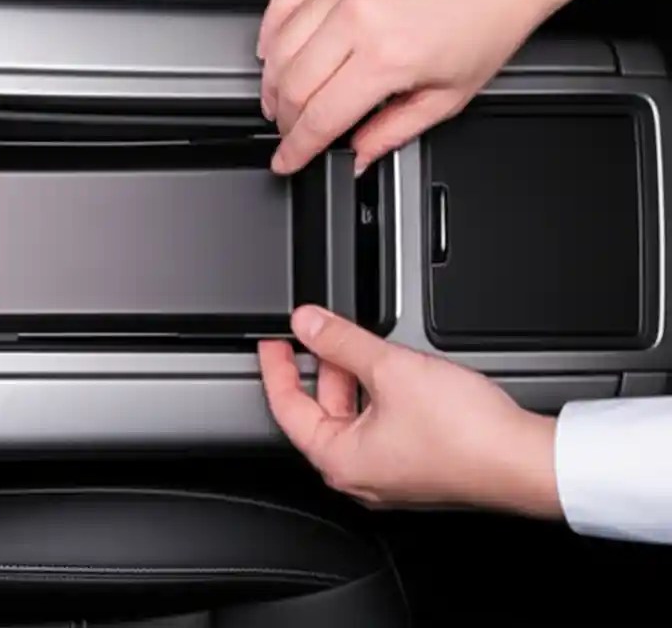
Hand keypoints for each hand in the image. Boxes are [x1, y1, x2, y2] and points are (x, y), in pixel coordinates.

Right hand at [258, 0, 584, 175]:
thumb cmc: (492, 12)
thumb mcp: (452, 94)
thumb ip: (395, 132)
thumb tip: (360, 155)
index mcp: (387, 56)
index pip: (320, 118)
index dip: (297, 149)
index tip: (287, 160)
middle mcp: (358, 16)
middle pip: (292, 86)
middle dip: (284, 122)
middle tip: (290, 133)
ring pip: (280, 46)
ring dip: (272, 83)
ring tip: (278, 99)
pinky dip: (271, 31)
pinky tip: (274, 49)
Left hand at [260, 305, 561, 519]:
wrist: (526, 461)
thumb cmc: (466, 435)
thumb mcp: (391, 368)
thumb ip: (342, 341)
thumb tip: (308, 323)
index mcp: (339, 460)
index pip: (286, 408)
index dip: (276, 368)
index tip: (272, 342)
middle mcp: (360, 475)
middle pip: (320, 412)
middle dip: (320, 368)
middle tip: (316, 333)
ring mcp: (390, 474)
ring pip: (354, 418)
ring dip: (352, 379)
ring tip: (356, 344)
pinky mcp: (418, 466)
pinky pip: (382, 427)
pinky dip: (378, 396)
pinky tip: (392, 371)